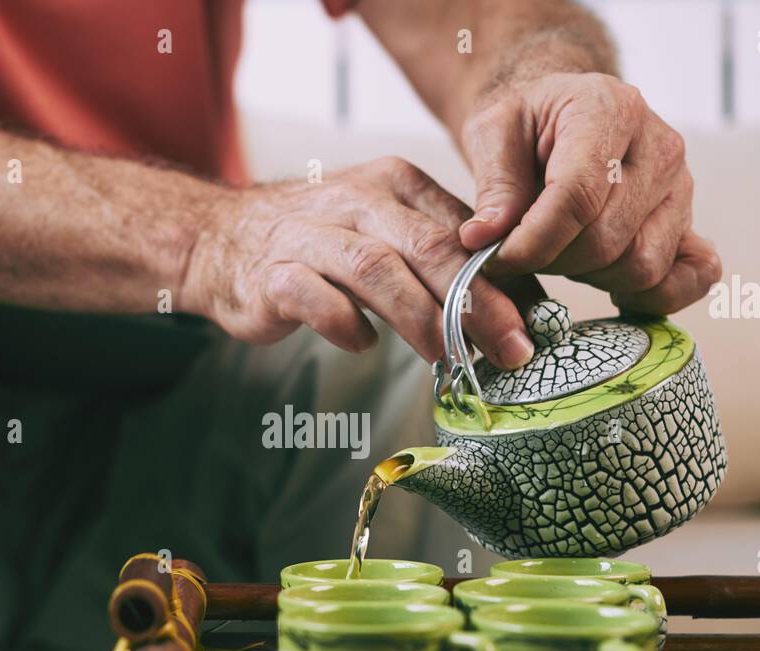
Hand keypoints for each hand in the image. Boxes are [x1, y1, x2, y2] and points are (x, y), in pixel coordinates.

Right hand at [183, 158, 536, 367]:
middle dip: (476, 303)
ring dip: (419, 317)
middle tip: (509, 348)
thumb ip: (444, 260)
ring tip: (448, 357)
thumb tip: (519, 308)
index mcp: (395, 184)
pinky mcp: (273, 273)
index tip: (535, 326)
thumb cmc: (322, 245)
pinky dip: (344, 323)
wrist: (224, 240)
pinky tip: (363, 344)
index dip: (504, 281)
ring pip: (375, 269)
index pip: (461, 232)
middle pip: (428, 247)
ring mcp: (311, 234)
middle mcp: (356, 200)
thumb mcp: (388, 235)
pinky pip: (313, 297)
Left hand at [458, 72, 720, 315]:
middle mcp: (660, 148)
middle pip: (607, 240)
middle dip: (553, 261)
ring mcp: (682, 189)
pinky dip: (652, 296)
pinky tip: (610, 286)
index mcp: (610, 110)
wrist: (562, 113)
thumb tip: (483, 239)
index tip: (496, 259)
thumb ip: (492, 185)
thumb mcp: (492, 132)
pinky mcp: (690, 224)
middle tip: (521, 252)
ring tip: (559, 253)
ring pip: (641, 266)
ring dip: (590, 277)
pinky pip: (692, 278)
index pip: (577, 196)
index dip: (533, 241)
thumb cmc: (527, 122)